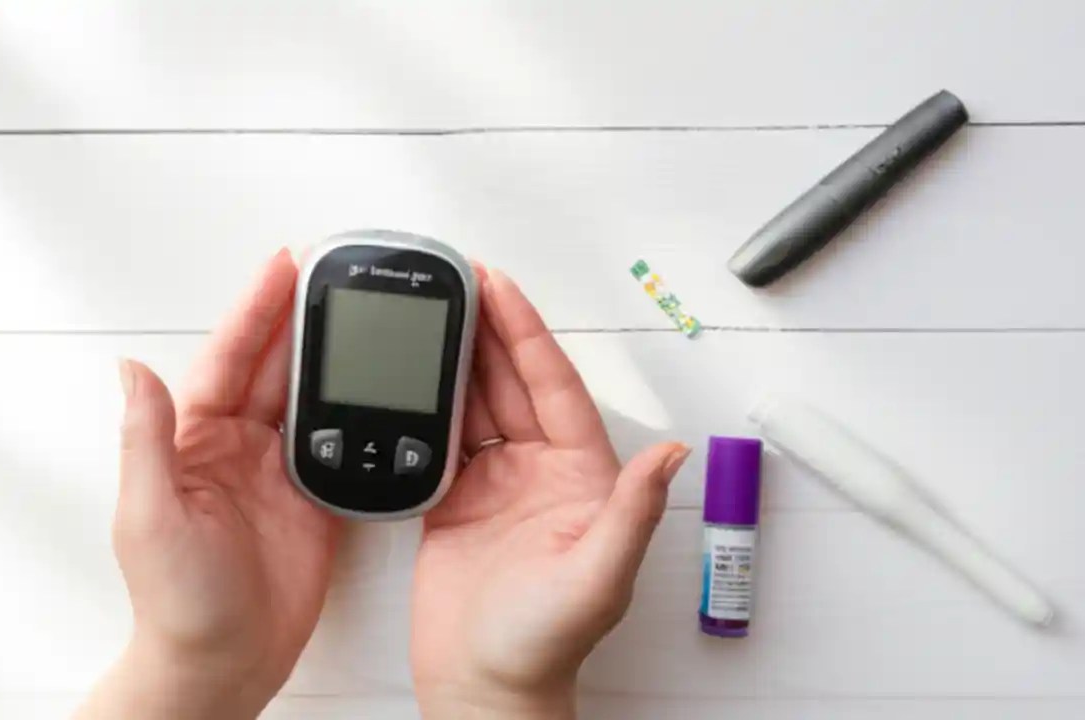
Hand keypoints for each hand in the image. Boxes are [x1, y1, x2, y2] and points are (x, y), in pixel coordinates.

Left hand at [76, 250, 340, 719]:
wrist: (223, 662)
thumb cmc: (176, 601)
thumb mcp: (148, 515)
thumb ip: (147, 439)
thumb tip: (131, 368)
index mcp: (194, 440)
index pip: (229, 358)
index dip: (256, 310)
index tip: (282, 266)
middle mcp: (237, 447)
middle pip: (275, 366)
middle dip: (301, 316)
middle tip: (331, 272)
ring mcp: (278, 471)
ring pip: (310, 396)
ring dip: (332, 355)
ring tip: (360, 312)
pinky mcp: (314, 498)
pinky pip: (341, 439)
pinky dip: (360, 409)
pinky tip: (379, 384)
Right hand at [411, 267, 689, 718]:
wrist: (483, 688)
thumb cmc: (545, 644)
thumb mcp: (599, 577)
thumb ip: (632, 512)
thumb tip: (674, 454)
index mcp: (582, 475)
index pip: (553, 384)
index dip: (525, 332)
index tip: (499, 287)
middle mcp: (541, 469)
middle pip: (512, 381)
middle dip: (486, 329)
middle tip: (456, 281)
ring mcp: (496, 483)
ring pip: (476, 401)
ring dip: (456, 357)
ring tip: (431, 311)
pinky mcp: (455, 500)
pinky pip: (442, 435)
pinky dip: (426, 403)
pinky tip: (409, 374)